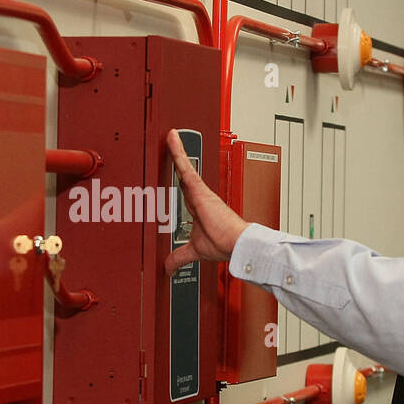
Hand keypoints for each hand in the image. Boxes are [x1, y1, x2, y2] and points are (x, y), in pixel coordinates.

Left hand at [165, 128, 249, 273]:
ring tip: (169, 136)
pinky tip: (172, 140)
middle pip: (183, 174)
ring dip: (177, 151)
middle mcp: (200, 196)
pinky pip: (186, 168)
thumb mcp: (194, 250)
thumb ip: (179, 256)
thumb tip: (168, 267)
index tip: (169, 170)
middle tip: (166, 143)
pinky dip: (179, 153)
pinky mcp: (200, 190)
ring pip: (184, 167)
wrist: (237, 243)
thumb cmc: (224, 243)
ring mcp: (200, 191)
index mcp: (199, 207)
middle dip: (175, 159)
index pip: (184, 188)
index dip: (176, 178)